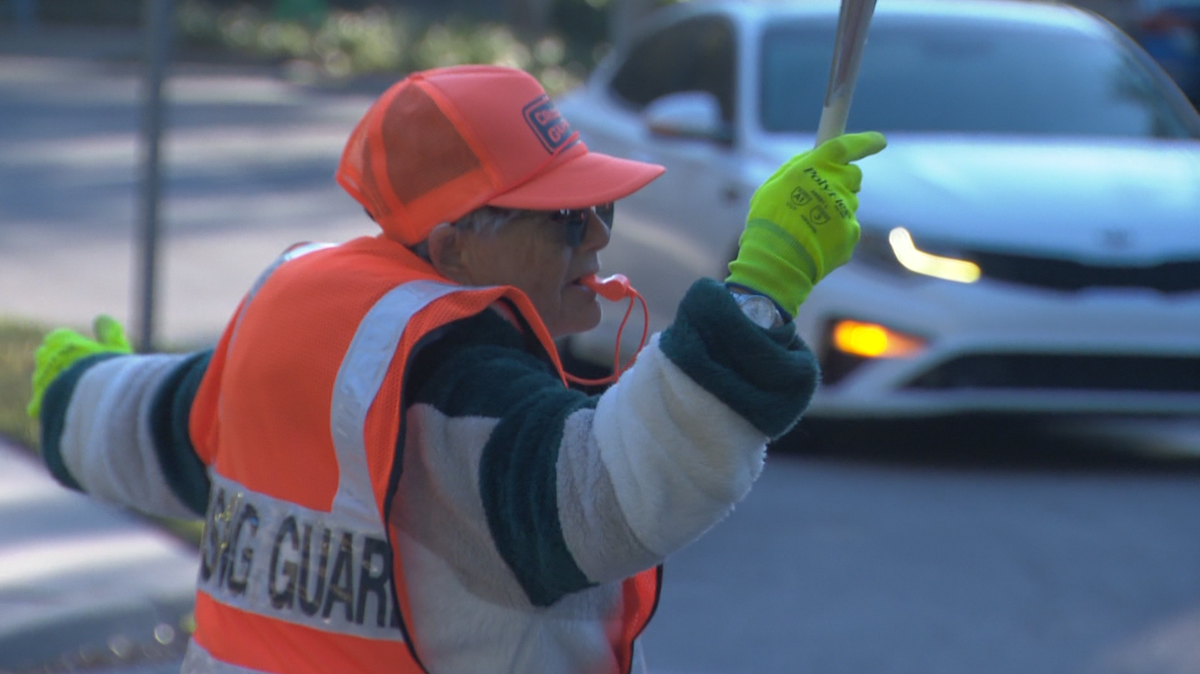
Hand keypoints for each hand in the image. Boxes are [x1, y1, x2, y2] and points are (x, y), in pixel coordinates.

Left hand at [27, 315, 131, 418]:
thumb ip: (110, 333)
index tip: (81, 353)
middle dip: (56, 362)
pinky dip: (45, 407)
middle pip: (45, 355)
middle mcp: (45, 356)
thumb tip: (100, 317)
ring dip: (51, 383)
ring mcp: (39, 380)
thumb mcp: (118, 348)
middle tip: (77, 372)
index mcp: (62, 339)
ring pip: (40, 379)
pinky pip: (35, 405)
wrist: (97, 398)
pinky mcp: (37, 403)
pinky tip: (60, 409)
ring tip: (73, 392)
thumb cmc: (110, 370)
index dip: (69, 345)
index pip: (57, 337)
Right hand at [726, 131, 886, 316]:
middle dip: (843, 181)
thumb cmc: (768, 221)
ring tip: (809, 227)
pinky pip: (847, 228)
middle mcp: (835, 184)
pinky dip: (835, 233)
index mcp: (814, 167)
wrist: (777, 260)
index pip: (847, 146)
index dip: (866, 142)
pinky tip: (816, 242)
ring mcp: (846, 209)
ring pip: (848, 204)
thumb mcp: (773, 185)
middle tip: (822, 195)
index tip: (879, 141)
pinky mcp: (852, 232)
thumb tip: (813, 158)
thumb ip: (797, 168)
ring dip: (834, 211)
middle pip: (853, 175)